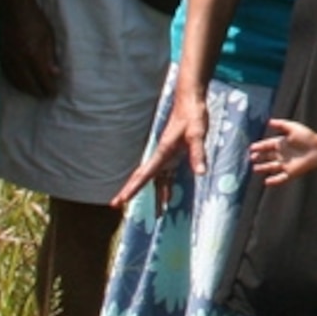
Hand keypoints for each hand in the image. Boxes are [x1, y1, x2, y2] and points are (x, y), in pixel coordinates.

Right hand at [0, 0, 60, 98]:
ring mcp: (9, 59)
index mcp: (34, 55)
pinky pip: (8, 75)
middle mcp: (20, 60)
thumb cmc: (36, 21)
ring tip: (35, 92)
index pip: (42, 79)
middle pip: (29, 84)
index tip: (54, 93)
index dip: (49, 88)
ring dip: (27, 89)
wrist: (14, 10)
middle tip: (45, 96)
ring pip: (17, 81)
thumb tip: (55, 74)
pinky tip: (21, 84)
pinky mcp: (2, 56)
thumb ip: (50, 57)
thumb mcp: (49, 37)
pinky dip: (16, 83)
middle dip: (38, 92)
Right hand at [110, 84, 208, 209]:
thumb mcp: (197, 134)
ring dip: (152, 195)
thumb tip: (200, 173)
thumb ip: (198, 153)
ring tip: (154, 213)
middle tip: (115, 205)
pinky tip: (167, 198)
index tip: (120, 200)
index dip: (132, 188)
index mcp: (163, 151)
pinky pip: (166, 175)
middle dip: (130, 191)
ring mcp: (166, 156)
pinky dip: (165, 187)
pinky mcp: (173, 155)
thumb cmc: (192, 115)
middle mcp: (161, 155)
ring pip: (155, 179)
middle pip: (142, 177)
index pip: (144, 174)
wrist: (190, 101)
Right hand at [248, 118, 316, 184]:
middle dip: (259, 157)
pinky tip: (266, 182)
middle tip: (251, 158)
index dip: (259, 146)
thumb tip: (268, 121)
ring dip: (263, 168)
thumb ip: (281, 125)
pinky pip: (280, 178)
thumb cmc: (308, 137)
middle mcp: (282, 154)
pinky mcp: (291, 173)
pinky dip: (274, 181)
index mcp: (282, 143)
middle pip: (267, 156)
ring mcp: (286, 164)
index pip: (268, 145)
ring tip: (255, 169)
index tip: (251, 148)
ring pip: (271, 167)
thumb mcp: (293, 128)